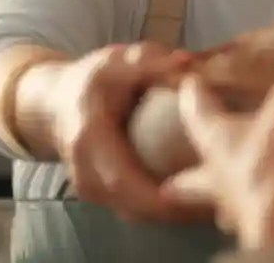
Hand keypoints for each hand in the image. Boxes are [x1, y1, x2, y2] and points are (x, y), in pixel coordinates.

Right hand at [45, 42, 207, 221]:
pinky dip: (161, 209)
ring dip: (171, 213)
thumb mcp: (116, 61)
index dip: (157, 194)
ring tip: (211, 204)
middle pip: (131, 206)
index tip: (196, 192)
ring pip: (133, 213)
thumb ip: (148, 60)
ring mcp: (90, 189)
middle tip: (218, 201)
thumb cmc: (91, 79)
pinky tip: (193, 201)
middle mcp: (84, 172)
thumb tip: (185, 61)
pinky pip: (132, 210)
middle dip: (174, 209)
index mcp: (88, 138)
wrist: (56, 102)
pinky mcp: (100, 196)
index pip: (121, 178)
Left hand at [163, 26, 273, 255]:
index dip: (192, 94)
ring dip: (218, 199)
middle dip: (182, 177)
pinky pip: (254, 219)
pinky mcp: (264, 227)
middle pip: (192, 175)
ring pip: (218, 204)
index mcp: (217, 140)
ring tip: (220, 202)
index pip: (196, 110)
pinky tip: (264, 216)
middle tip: (168, 183)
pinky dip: (255, 215)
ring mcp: (237, 207)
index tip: (187, 82)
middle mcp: (219, 176)